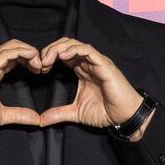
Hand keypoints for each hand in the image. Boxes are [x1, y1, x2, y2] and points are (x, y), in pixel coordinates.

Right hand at [0, 39, 41, 131]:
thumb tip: (36, 119)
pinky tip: (33, 61)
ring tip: (39, 63)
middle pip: (13, 47)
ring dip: (29, 51)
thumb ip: (19, 115)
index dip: (28, 59)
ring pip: (11, 46)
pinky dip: (23, 53)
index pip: (12, 57)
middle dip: (31, 52)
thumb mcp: (2, 115)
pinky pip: (7, 53)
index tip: (39, 70)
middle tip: (42, 65)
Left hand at [30, 37, 149, 135]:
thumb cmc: (106, 113)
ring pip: (74, 44)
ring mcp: (96, 62)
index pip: (63, 54)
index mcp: (82, 70)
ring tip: (48, 58)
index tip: (39, 68)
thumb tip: (41, 120)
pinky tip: (62, 56)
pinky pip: (87, 50)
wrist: (125, 117)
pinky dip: (73, 50)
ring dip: (58, 48)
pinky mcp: (103, 64)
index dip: (49, 57)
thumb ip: (59, 114)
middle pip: (66, 45)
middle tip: (40, 61)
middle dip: (50, 49)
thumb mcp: (76, 113)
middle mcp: (88, 63)